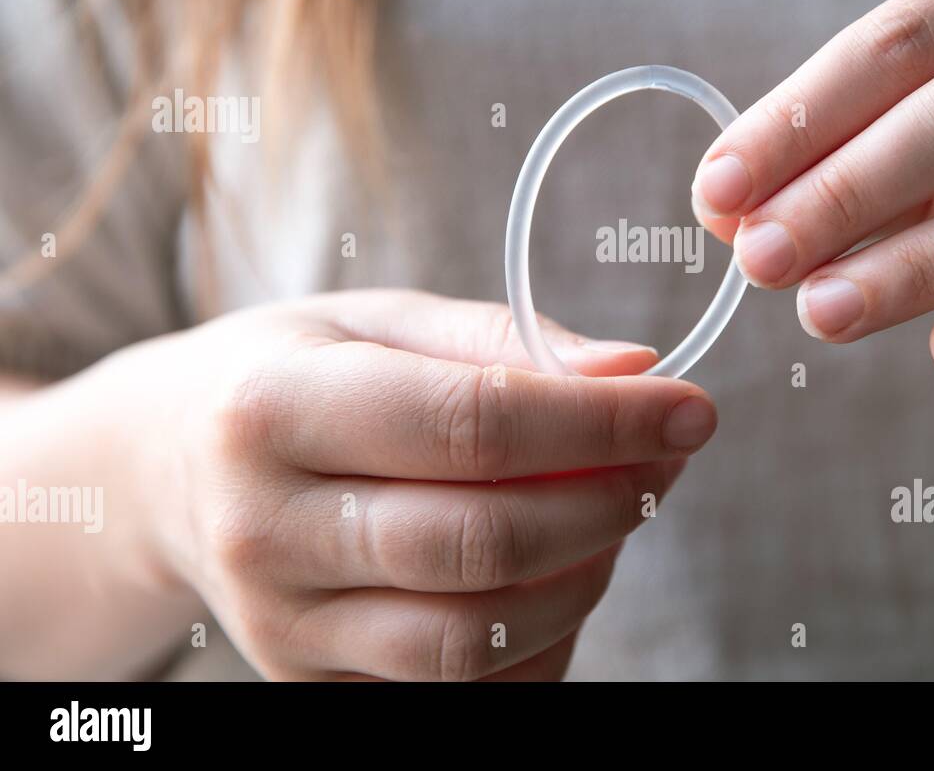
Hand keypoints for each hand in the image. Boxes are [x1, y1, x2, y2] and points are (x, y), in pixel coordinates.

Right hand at [137, 289, 715, 679]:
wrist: (169, 468)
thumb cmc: (295, 374)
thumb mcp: (380, 320)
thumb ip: (505, 342)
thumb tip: (634, 370)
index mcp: (275, 408)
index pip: (473, 424)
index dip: (603, 424)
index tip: (689, 407)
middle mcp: (265, 528)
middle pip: (481, 543)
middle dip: (610, 504)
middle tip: (666, 462)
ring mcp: (282, 625)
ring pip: (475, 639)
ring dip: (584, 578)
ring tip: (615, 514)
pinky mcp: (311, 682)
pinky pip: (460, 689)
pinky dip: (542, 639)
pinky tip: (560, 573)